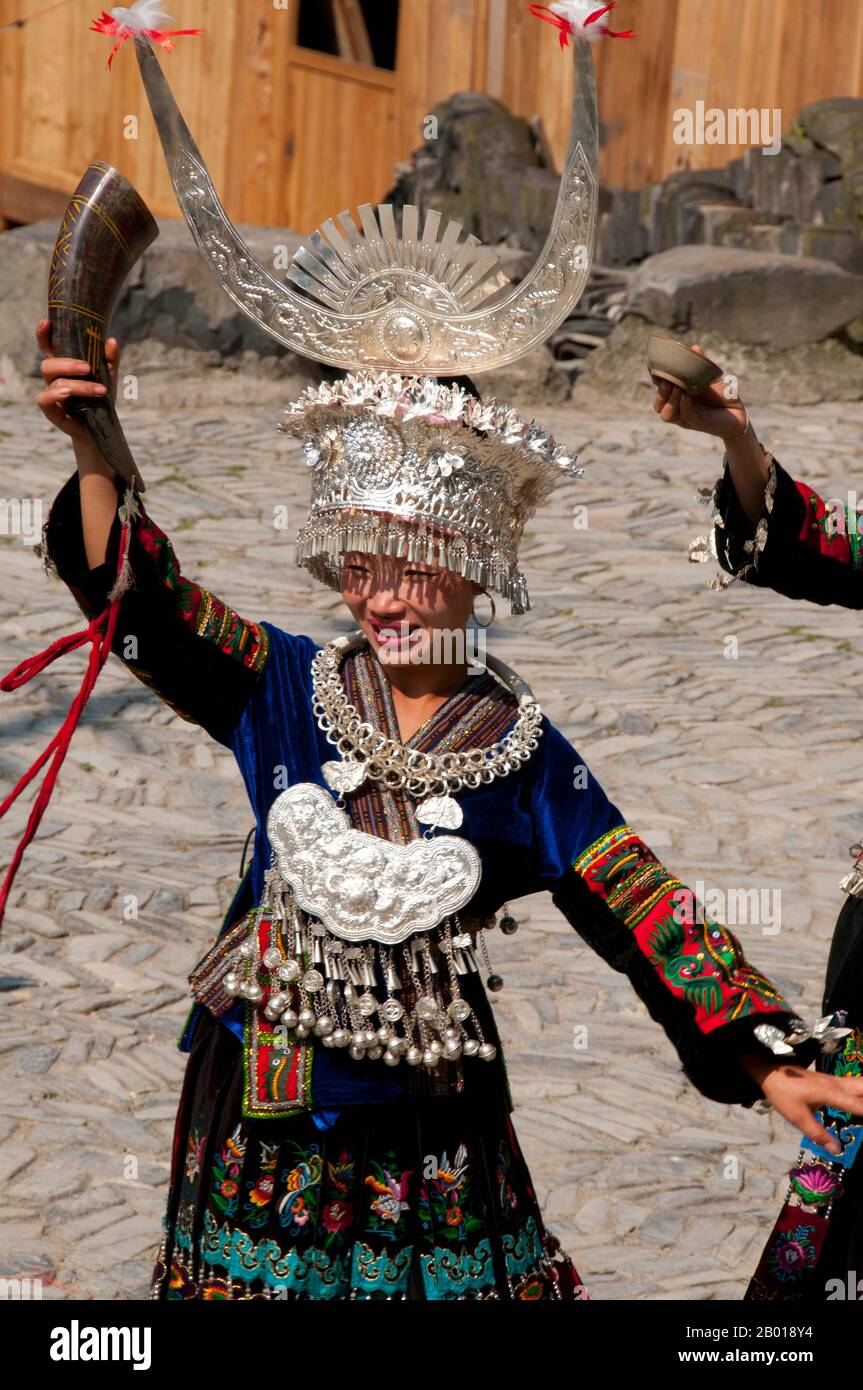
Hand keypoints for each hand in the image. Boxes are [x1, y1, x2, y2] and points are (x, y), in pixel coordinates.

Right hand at [35, 318, 120, 440]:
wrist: (101, 428)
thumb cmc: (100, 399)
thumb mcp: (109, 377)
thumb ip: (110, 360)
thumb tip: (112, 341)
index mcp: (64, 366)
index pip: (49, 347)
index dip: (44, 335)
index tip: (47, 322)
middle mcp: (53, 378)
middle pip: (49, 364)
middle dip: (67, 364)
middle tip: (88, 368)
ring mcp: (50, 394)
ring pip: (55, 382)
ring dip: (78, 385)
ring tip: (100, 390)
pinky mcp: (50, 410)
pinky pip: (45, 398)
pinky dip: (56, 394)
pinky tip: (69, 394)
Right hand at [652, 344, 749, 442]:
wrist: (738, 411)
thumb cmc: (721, 395)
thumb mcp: (709, 377)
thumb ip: (700, 364)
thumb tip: (694, 348)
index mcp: (677, 396)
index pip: (660, 390)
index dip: (656, 381)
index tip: (656, 370)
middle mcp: (678, 408)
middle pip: (658, 405)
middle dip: (660, 393)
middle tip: (666, 381)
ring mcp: (686, 417)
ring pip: (667, 414)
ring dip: (669, 401)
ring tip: (677, 388)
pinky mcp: (698, 423)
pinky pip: (686, 416)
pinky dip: (683, 406)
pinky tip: (685, 396)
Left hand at [740, 1053, 862, 1156]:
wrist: (769, 1070)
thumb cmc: (782, 1092)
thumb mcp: (797, 1117)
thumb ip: (818, 1134)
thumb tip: (836, 1150)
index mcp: (831, 1093)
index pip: (859, 1105)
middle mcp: (837, 1084)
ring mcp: (834, 1080)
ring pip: (860, 1083)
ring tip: (862, 1110)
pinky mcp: (830, 1080)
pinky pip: (854, 1084)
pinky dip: (862, 1091)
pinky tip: (860, 1099)